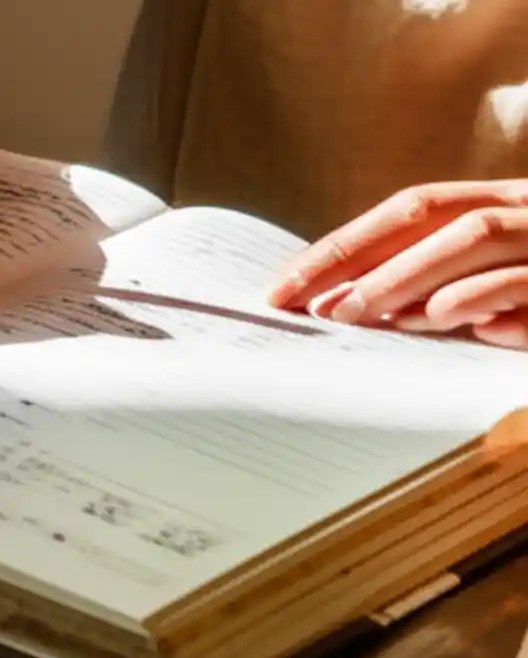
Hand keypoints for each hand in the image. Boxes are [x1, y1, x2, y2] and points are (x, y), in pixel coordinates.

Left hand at [267, 180, 527, 348]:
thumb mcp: (494, 272)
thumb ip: (434, 278)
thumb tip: (343, 304)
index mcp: (500, 201)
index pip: (408, 211)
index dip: (343, 247)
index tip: (285, 288)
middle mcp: (525, 207)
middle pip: (431, 216)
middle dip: (362, 259)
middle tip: (315, 308)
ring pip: (477, 235)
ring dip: (410, 275)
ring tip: (361, 315)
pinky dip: (487, 297)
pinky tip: (450, 326)